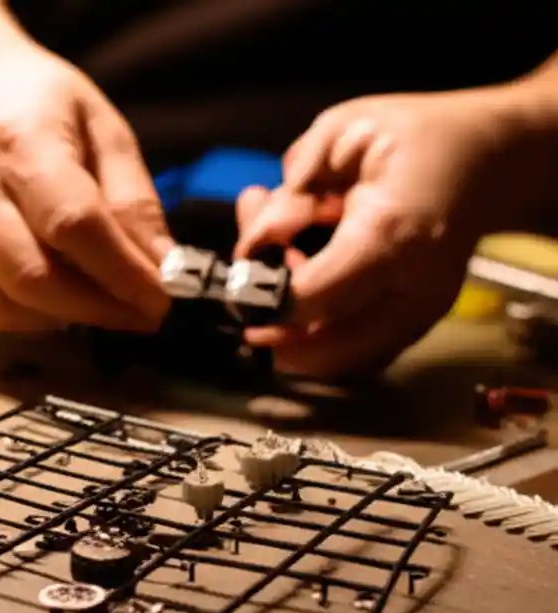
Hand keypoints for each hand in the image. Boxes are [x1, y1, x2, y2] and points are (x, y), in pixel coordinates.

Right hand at [0, 42, 172, 332]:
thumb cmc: (37, 104)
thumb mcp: (100, 127)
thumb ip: (133, 198)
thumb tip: (162, 268)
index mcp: (20, 142)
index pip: (74, 226)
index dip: (122, 274)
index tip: (160, 300)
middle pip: (34, 278)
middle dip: (96, 308)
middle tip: (137, 314)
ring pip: (1, 305)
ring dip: (61, 319)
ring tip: (99, 308)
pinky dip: (24, 315)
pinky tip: (53, 300)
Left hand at [234, 83, 557, 378]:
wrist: (492, 160)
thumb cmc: (418, 139)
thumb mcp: (346, 130)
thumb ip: (295, 185)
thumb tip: (258, 236)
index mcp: (391, 235)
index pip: (313, 295)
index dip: (265, 294)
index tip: (242, 270)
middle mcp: (411, 288)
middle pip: (321, 346)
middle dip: (274, 320)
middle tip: (257, 271)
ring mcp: (418, 314)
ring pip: (335, 359)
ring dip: (292, 326)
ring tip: (286, 253)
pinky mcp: (414, 325)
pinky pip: (350, 350)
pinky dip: (316, 329)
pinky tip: (307, 272)